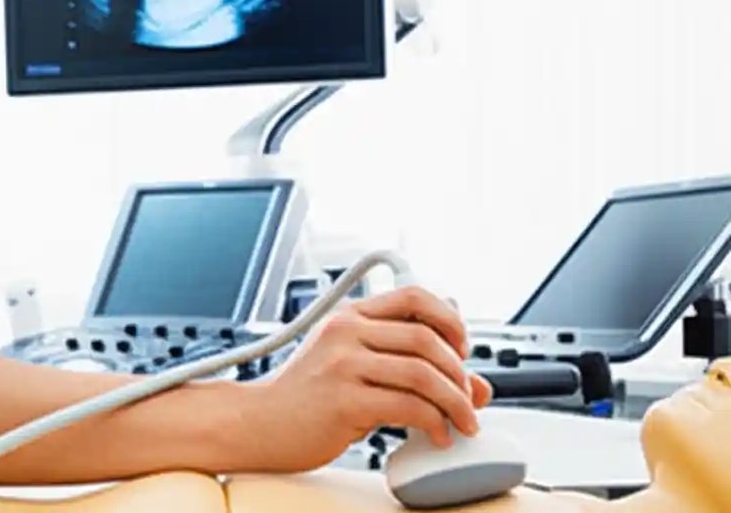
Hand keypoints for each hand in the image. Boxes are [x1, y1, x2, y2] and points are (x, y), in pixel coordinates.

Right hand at [241, 286, 493, 471]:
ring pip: (422, 373)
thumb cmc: (303, 397)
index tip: (462, 349)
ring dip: (455, 402)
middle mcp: (345, 332)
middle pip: (426, 338)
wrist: (256, 423)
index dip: (450, 320)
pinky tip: (436, 435)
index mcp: (348, 316)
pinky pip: (408, 407)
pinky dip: (434, 424)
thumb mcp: (351, 367)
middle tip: (467, 398)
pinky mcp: (342, 400)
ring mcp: (342, 364)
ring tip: (462, 422)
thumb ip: (406, 365)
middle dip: (459, 372)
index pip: (414, 296)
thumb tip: (475, 384)